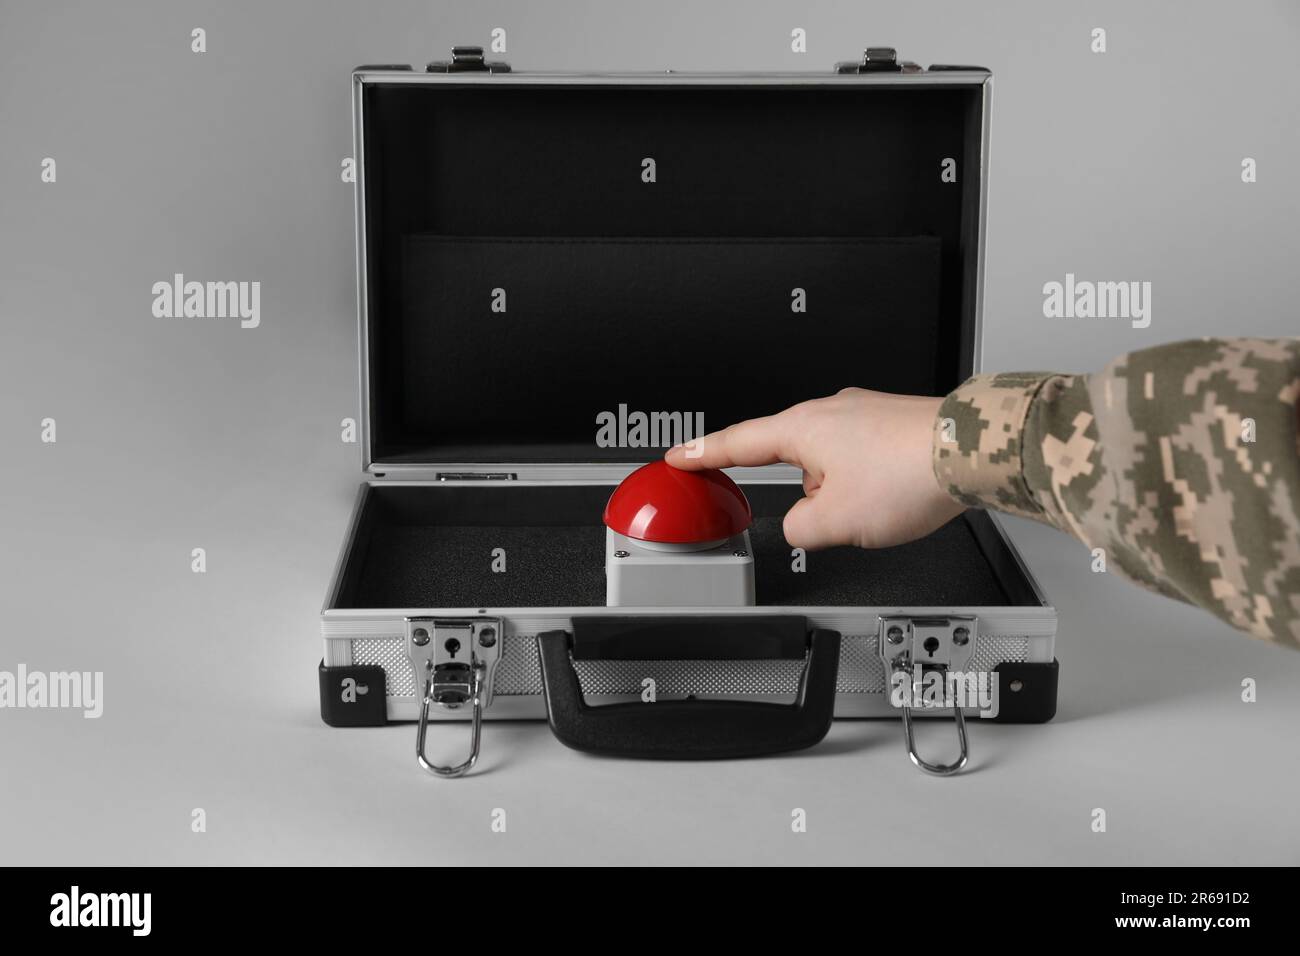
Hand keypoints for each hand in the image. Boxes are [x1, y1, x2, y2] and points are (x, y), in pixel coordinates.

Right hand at [665, 388, 964, 549]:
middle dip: (807, 494)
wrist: (972, 452)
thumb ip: (798, 530)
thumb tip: (799, 526)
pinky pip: (865, 459)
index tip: (680, 457)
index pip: (736, 444)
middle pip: (793, 460)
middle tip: (827, 517)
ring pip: (832, 464)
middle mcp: (830, 412)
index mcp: (801, 429)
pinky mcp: (893, 423)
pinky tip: (893, 499)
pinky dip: (872, 483)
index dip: (703, 455)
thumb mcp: (834, 524)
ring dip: (844, 491)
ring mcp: (864, 413)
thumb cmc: (909, 475)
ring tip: (879, 512)